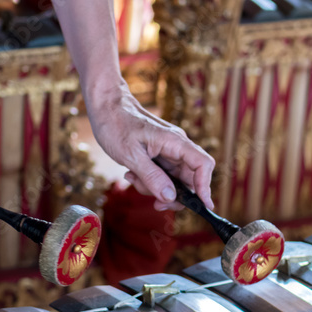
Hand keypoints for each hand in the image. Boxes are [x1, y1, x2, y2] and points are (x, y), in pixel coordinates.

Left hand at [87, 82, 214, 211]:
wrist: (106, 105)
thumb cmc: (116, 124)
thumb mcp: (130, 154)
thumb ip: (152, 177)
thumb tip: (170, 196)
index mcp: (175, 141)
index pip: (203, 164)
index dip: (205, 186)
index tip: (202, 206)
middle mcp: (176, 146)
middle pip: (190, 178)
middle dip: (174, 195)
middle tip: (155, 203)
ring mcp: (168, 150)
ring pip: (174, 180)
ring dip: (156, 188)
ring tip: (132, 178)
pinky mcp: (159, 154)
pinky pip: (162, 174)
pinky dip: (149, 181)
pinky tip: (132, 174)